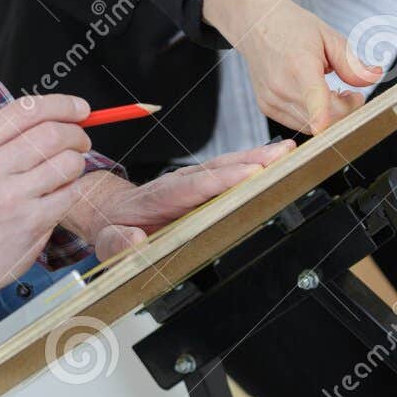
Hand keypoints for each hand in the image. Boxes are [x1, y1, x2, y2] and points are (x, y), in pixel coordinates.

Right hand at [0, 93, 92, 311]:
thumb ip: (8, 137)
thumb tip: (59, 114)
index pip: (27, 109)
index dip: (62, 104)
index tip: (81, 108)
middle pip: (53, 133)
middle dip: (77, 134)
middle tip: (81, 141)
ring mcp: (10, 195)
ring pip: (67, 163)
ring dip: (77, 163)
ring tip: (67, 171)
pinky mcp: (31, 220)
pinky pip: (70, 193)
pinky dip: (73, 190)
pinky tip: (59, 195)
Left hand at [62, 141, 297, 257]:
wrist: (108, 211)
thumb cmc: (111, 227)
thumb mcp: (107, 242)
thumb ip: (119, 243)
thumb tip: (136, 241)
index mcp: (158, 198)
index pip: (191, 188)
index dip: (219, 181)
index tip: (246, 175)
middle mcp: (178, 184)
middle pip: (216, 170)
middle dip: (250, 161)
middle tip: (282, 156)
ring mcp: (191, 182)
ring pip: (226, 167)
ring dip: (257, 159)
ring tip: (289, 153)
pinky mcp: (202, 185)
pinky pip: (228, 172)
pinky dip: (253, 165)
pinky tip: (276, 161)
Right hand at [202, 0, 381, 133]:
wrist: (255, 24)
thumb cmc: (290, 27)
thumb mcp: (328, 37)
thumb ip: (351, 63)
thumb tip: (373, 77)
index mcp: (299, 64)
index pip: (312, 95)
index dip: (320, 114)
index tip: (324, 127)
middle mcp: (281, 85)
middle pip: (323, 117)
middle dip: (346, 111)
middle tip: (352, 94)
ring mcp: (272, 99)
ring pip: (311, 126)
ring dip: (330, 116)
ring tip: (332, 92)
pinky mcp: (267, 107)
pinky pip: (298, 124)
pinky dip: (313, 116)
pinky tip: (316, 98)